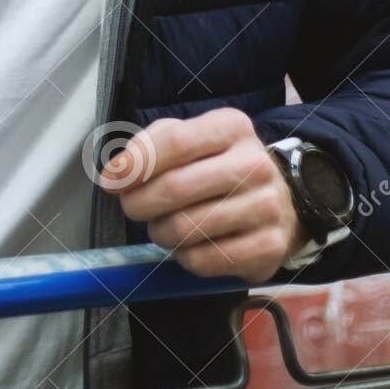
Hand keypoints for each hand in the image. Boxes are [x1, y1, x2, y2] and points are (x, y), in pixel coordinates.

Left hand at [98, 107, 307, 283]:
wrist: (279, 203)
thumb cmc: (218, 167)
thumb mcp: (189, 139)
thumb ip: (150, 146)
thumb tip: (114, 175)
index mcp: (233, 127)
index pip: (176, 141)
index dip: (136, 164)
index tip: (111, 181)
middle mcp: (255, 164)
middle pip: (176, 187)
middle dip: (139, 202)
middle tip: (132, 207)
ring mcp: (266, 207)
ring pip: (186, 228)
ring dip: (159, 232)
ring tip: (162, 226)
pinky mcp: (269, 248)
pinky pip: (203, 260)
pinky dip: (182, 257)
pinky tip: (188, 245)